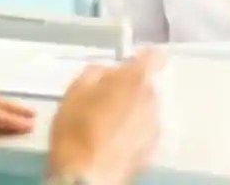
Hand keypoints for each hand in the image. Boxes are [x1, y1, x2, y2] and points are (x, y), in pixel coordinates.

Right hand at [47, 50, 165, 184]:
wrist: (87, 176)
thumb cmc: (77, 129)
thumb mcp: (75, 91)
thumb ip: (96, 73)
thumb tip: (109, 71)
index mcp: (135, 80)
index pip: (154, 57)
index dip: (143, 58)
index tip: (129, 66)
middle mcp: (152, 100)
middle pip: (146, 87)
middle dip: (130, 90)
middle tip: (105, 102)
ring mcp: (155, 126)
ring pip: (145, 110)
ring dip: (132, 112)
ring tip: (107, 127)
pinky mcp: (153, 150)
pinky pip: (144, 132)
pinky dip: (133, 133)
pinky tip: (113, 143)